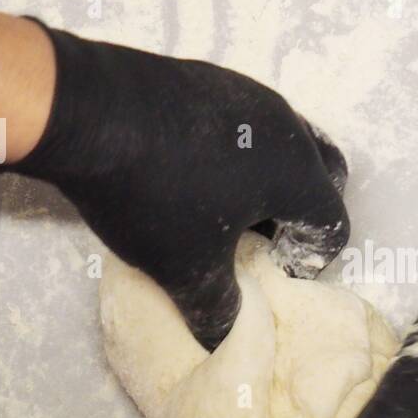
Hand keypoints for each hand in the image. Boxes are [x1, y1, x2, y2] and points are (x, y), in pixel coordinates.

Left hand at [0, 21, 348, 348]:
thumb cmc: (152, 195)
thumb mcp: (185, 266)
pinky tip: (195, 175)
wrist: (86, 110)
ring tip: (230, 212)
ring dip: (272, 181)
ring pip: (284, 143)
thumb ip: (217, 307)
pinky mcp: (209, 80)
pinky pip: (246, 125)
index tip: (272, 274)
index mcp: (296, 171)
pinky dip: (240, 155)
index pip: (332, 223)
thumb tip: (224, 336)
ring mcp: (247, 95)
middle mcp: (285, 127)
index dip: (310, 260)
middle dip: (304, 214)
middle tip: (267, 242)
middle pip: (324, 174)